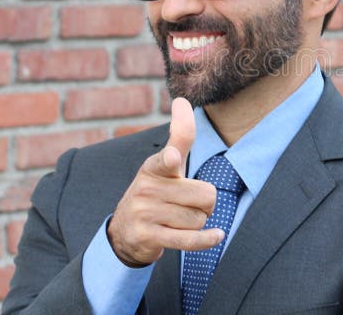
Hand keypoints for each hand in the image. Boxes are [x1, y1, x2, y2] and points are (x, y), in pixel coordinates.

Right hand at [107, 98, 222, 266]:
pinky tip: (217, 235)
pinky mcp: (149, 236)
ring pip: (199, 218)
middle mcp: (147, 188)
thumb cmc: (155, 192)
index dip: (170, 158)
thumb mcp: (164, 166)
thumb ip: (179, 139)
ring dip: (197, 222)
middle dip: (206, 203)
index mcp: (154, 167)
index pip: (166, 157)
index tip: (171, 158)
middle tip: (187, 204)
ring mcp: (146, 213)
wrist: (125, 230)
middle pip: (205, 195)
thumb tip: (181, 101)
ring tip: (177, 219)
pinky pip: (188, 239)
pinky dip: (206, 240)